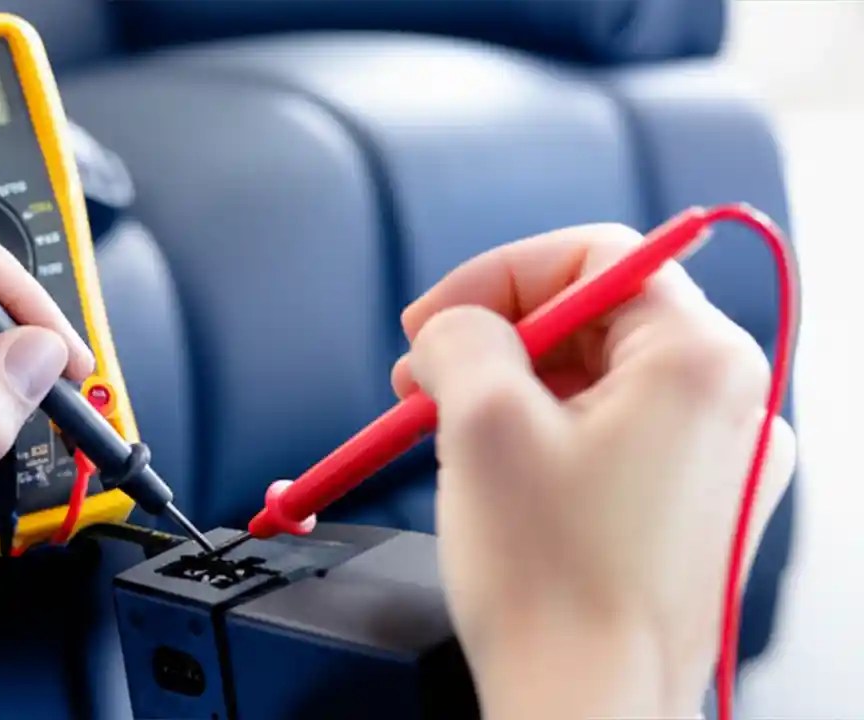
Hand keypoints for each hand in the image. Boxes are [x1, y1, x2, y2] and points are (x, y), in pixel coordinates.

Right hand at [394, 224, 794, 718]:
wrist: (590, 705)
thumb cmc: (554, 589)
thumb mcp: (480, 423)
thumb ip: (461, 334)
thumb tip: (454, 323)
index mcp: (699, 362)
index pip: (594, 253)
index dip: (498, 275)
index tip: (437, 316)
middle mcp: (728, 402)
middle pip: (595, 313)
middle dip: (496, 334)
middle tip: (425, 372)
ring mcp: (715, 458)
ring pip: (597, 375)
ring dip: (511, 385)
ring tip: (449, 429)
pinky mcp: (689, 505)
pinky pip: (610, 431)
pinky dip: (545, 431)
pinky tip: (496, 468)